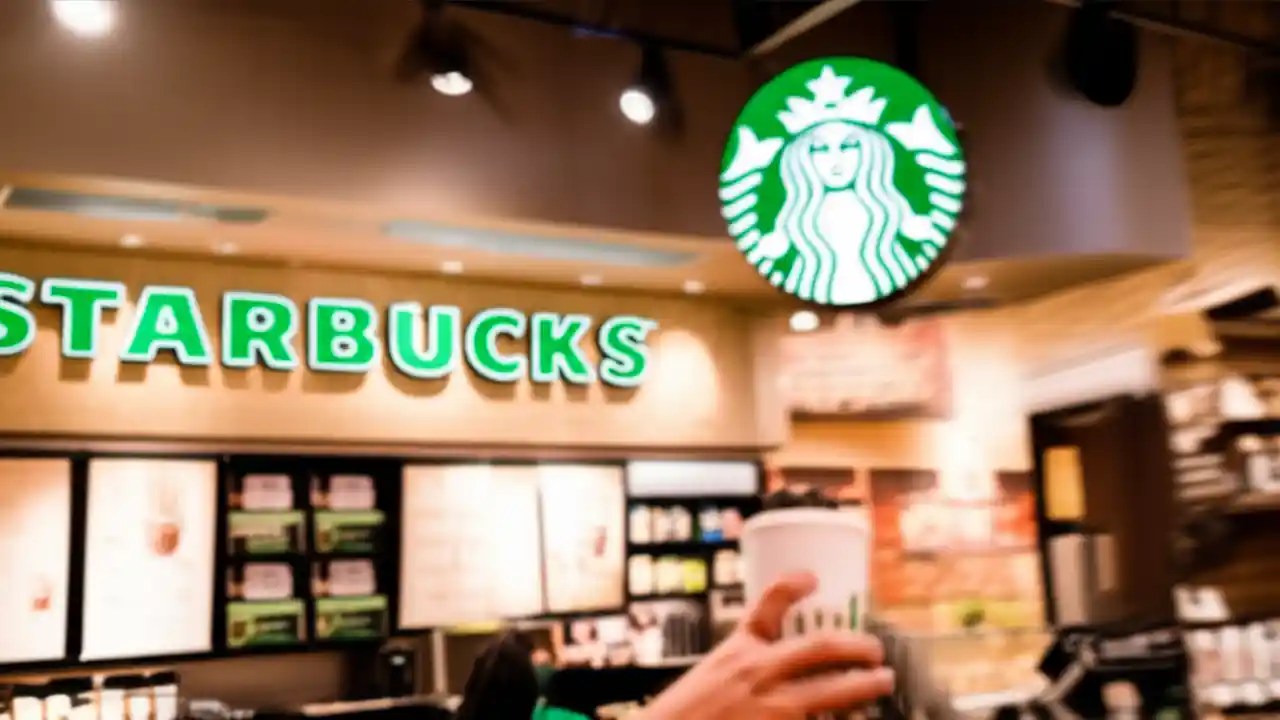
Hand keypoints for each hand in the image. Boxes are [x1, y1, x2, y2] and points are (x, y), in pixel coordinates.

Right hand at [639, 573, 893, 718]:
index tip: (814, 578)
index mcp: (740, 651)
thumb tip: (785, 656)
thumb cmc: (690, 712)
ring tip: (881, 684)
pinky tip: (854, 717)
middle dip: (857, 648)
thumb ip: (748, 660)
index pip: (767, 606)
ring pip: (835, 692)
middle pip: (821, 649)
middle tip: (876, 653)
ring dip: (864, 687)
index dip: (792, 585)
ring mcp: (775, 709)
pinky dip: (842, 717)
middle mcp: (759, 674)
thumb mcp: (715, 673)